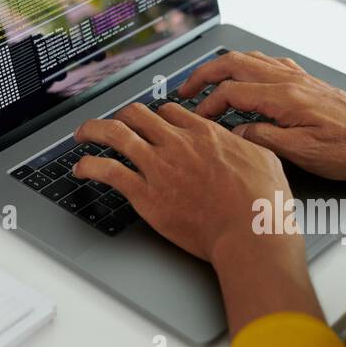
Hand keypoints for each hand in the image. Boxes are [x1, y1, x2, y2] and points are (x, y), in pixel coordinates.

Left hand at [73, 102, 321, 334]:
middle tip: (114, 122)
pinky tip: (81, 168)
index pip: (169, 111)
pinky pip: (107, 171)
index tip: (151, 123)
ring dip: (93, 130)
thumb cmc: (262, 204)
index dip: (156, 116)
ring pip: (115, 134)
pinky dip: (89, 166)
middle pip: (138, 114)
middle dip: (123, 116)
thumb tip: (240, 138)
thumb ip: (245, 143)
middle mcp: (177, 144)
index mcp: (205, 134)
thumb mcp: (264, 158)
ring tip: (82, 133)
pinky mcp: (145, 194)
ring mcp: (158, 167)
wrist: (250, 234)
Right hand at [178, 51, 345, 180]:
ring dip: (223, 67)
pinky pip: (269, 63)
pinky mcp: (307, 82)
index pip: (232, 91)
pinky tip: (246, 77)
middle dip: (204, 74)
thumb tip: (236, 133)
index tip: (196, 120)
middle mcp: (290, 80)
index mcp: (286, 97)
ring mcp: (298, 78)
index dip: (207, 104)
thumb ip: (265, 139)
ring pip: (250, 59)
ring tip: (206, 81)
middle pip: (234, 64)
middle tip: (185, 90)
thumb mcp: (305, 154)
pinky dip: (247, 66)